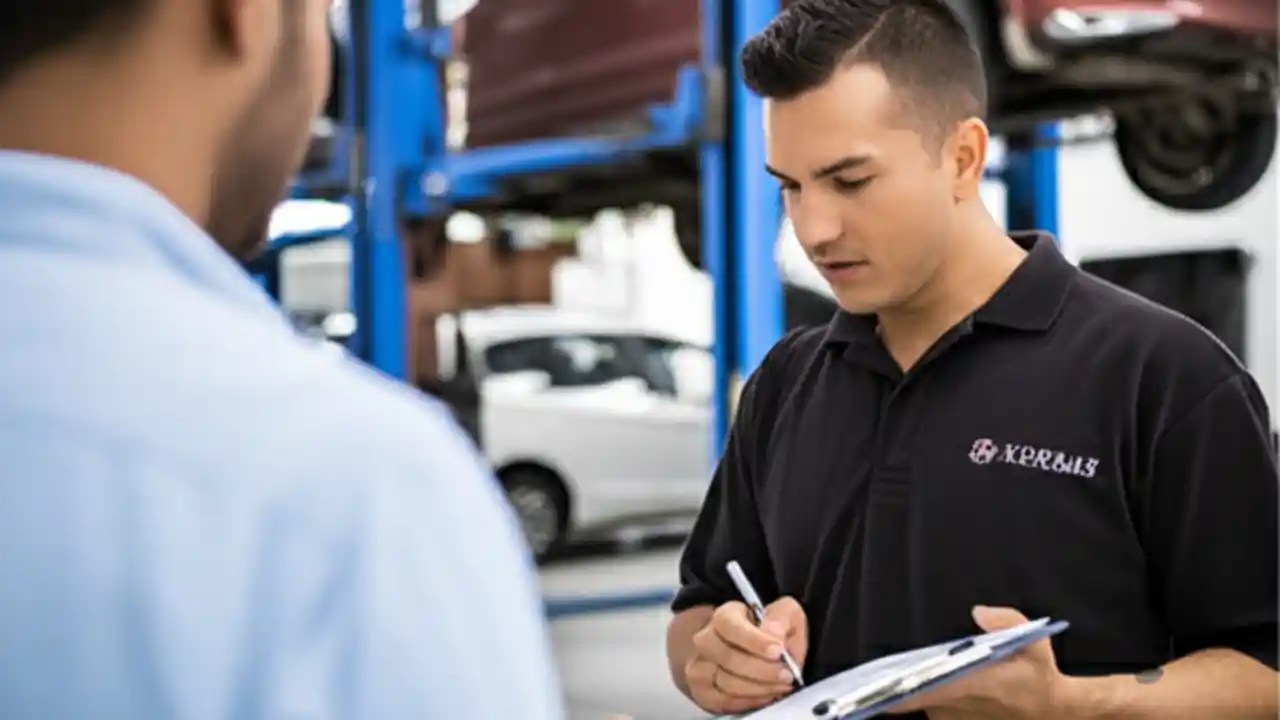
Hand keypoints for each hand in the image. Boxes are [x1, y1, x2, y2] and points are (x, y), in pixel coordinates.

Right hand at [684, 597, 807, 714]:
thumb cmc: (771, 633)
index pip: (729, 625)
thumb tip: (773, 634)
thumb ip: (781, 620)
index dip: (753, 640)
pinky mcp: (704, 692)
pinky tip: (767, 694)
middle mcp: (706, 640)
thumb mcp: (785, 615)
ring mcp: (701, 667)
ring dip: (759, 687)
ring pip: (726, 682)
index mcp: (725, 615)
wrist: (757, 655)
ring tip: (781, 685)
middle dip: (761, 669)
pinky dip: (750, 700)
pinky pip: (725, 701)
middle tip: (786, 674)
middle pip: (727, 657)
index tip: (778, 651)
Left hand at [886, 606, 1074, 718]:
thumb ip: (1006, 621)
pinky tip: (934, 687)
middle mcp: (957, 707)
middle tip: (883, 673)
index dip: (893, 691)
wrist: (1056, 713)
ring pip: (924, 705)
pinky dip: (932, 701)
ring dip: (920, 692)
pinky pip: (935, 712)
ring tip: (910, 675)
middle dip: (899, 686)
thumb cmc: (1040, 676)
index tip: (873, 683)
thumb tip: (978, 612)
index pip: (920, 692)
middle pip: (913, 699)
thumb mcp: (1033, 641)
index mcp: (971, 685)